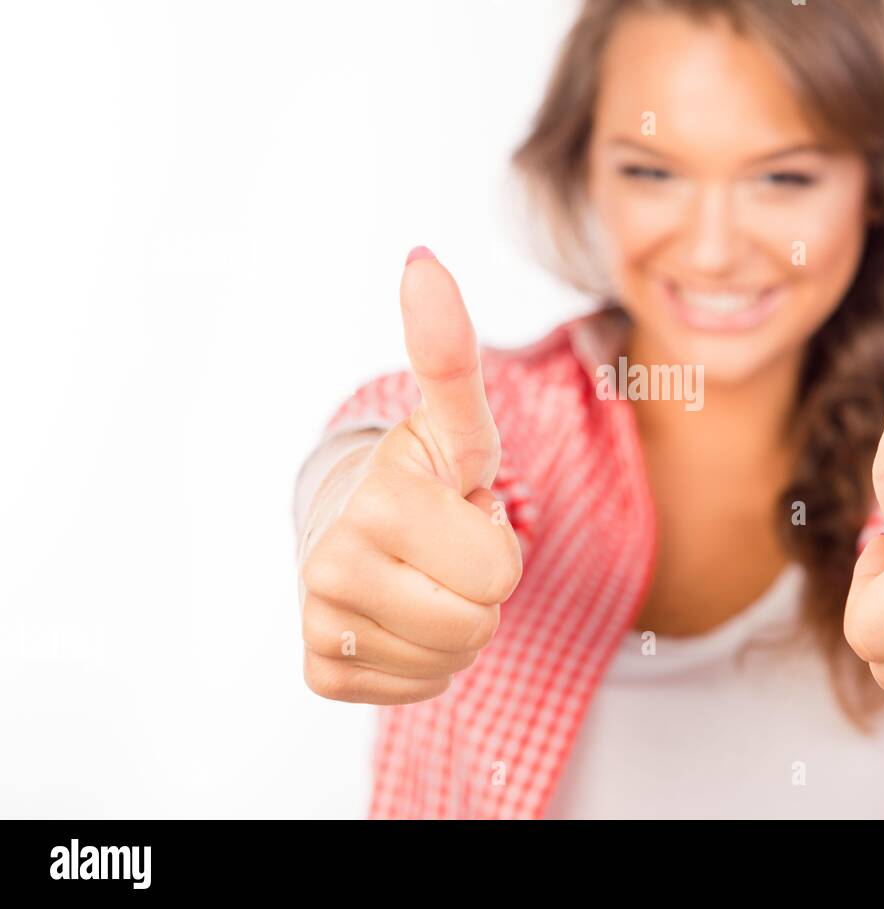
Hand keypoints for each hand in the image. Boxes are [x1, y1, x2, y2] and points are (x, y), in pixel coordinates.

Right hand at [298, 247, 522, 703]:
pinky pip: (415, 690)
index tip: (456, 509)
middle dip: (480, 589)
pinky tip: (396, 617)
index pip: (498, 574)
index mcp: (379, 501)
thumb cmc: (422, 475)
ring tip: (422, 579)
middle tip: (444, 551)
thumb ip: (448, 353)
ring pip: (452, 662)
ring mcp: (320, 620)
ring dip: (455, 626)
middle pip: (479, 624)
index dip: (496, 543)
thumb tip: (422, 259)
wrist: (349, 520)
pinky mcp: (319, 668)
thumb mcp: (452, 420)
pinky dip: (422, 662)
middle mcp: (334, 563)